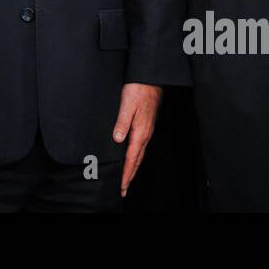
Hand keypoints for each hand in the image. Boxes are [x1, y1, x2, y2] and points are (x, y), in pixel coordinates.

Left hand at [113, 83, 160, 197]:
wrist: (150, 78)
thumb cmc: (139, 89)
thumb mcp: (127, 104)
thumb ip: (122, 122)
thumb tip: (118, 139)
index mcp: (140, 131)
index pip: (132, 158)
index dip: (126, 174)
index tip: (122, 186)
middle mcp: (145, 133)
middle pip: (137, 160)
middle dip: (130, 176)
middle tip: (124, 190)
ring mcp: (147, 130)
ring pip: (139, 154)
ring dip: (133, 168)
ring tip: (127, 179)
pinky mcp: (146, 125)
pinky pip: (140, 147)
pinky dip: (135, 157)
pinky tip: (132, 158)